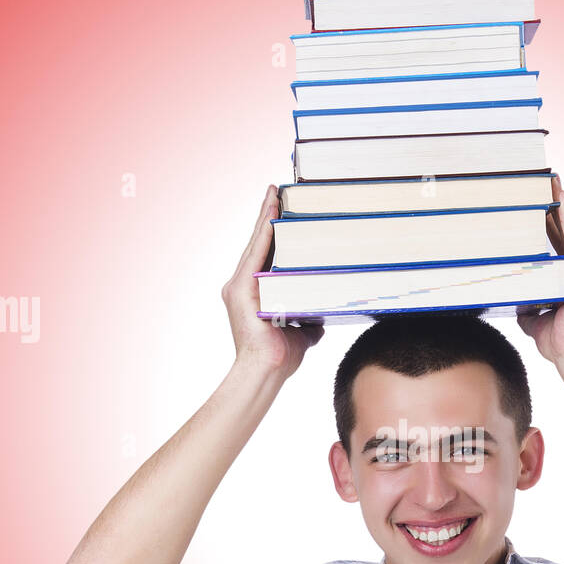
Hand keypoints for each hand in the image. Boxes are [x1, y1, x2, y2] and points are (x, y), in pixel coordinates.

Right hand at [222, 185, 324, 377]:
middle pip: (258, 244)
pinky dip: (264, 233)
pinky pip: (256, 254)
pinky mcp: (240, 290)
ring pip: (256, 244)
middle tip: (277, 191)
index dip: (271, 230)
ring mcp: (239, 286)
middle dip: (267, 216)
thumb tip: (323, 317)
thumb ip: (309, 320)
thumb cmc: (280, 356)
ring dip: (265, 218)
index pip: (265, 255)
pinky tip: (272, 215)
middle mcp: (242, 285)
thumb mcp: (302, 332)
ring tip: (275, 195)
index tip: (280, 208)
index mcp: (255, 292)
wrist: (267, 371)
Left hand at [517, 175, 563, 365]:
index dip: (552, 222)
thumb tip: (514, 300)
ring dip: (560, 206)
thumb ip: (529, 303)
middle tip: (544, 181)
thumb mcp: (537, 316)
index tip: (540, 202)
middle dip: (555, 207)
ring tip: (550, 182)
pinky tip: (560, 200)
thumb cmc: (559, 340)